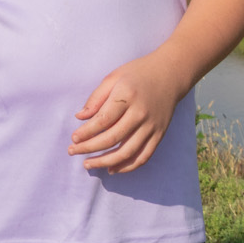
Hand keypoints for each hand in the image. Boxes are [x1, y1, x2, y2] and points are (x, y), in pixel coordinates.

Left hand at [70, 52, 188, 173]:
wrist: (170, 74)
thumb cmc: (137, 74)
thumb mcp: (114, 77)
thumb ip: (96, 98)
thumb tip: (79, 117)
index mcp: (127, 96)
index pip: (103, 120)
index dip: (86, 132)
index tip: (73, 139)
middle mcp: (140, 113)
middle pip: (112, 138)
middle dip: (89, 148)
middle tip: (73, 152)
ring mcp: (152, 126)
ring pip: (127, 152)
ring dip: (105, 162)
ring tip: (88, 164)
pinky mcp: (159, 134)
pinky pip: (143, 156)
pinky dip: (127, 167)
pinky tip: (112, 168)